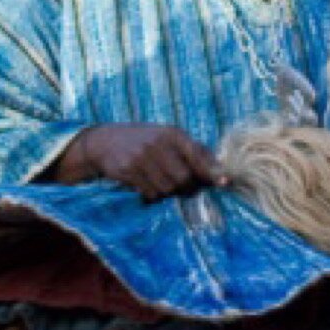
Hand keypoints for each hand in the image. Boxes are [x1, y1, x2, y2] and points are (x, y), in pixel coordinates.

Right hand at [64, 123, 224, 199]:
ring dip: (168, 193)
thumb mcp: (170, 139)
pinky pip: (150, 193)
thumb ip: (196, 152)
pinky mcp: (127, 171)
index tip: (225, 183)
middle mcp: (157, 143)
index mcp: (172, 134)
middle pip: (184, 178)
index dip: (212, 172)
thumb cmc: (146, 141)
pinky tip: (147, 187)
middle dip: (187, 188)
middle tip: (184, 188)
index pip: (198, 155)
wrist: (105, 141)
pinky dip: (153, 196)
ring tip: (162, 184)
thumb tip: (222, 174)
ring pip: (167, 189)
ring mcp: (141, 157)